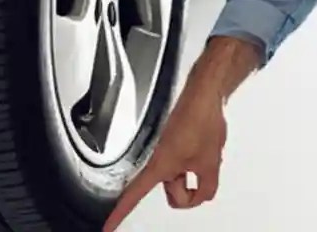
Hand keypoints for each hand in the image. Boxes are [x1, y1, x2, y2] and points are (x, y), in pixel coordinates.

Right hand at [103, 91, 227, 230]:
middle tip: (201, 171)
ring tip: (203, 155)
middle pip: (172, 196)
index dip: (119, 215)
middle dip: (188, 191)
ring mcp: (168, 155)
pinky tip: (203, 150)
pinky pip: (183, 168)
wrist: (204, 97)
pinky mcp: (175, 148)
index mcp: (160, 167)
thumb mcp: (210, 164)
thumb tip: (201, 196)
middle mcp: (159, 162)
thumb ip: (206, 189)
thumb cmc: (201, 122)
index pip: (133, 197)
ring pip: (180, 182)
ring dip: (194, 175)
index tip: (106, 228)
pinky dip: (195, 165)